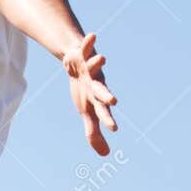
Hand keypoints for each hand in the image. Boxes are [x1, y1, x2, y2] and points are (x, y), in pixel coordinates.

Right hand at [61, 32, 117, 155]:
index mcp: (97, 98)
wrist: (77, 64)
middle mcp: (96, 83)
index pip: (103, 112)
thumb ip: (94, 133)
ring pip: (96, 65)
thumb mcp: (87, 112)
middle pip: (101, 90)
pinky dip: (89, 42)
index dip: (107, 120)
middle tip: (113, 101)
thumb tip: (105, 155)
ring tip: (103, 57)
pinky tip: (93, 35)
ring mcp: (91, 68)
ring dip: (98, 61)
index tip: (113, 128)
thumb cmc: (85, 90)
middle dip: (106, 95)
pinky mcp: (83, 54)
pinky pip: (86, 47)